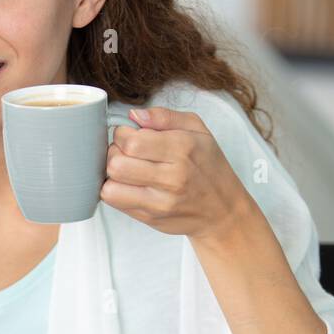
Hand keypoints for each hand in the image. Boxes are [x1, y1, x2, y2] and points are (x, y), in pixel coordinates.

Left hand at [99, 106, 255, 245]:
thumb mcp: (198, 131)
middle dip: (114, 153)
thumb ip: (165, 117)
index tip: (129, 135)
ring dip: (111, 175)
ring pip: (111, 187)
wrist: (223, 210)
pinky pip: (115, 204)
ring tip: (126, 169)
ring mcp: (160, 202)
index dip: (122, 135)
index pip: (132, 142)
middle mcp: (171, 177)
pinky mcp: (150, 218)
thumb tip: (134, 115)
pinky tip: (128, 184)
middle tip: (125, 152)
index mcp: (182, 149)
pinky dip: (115, 191)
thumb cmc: (209, 167)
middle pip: (117, 164)